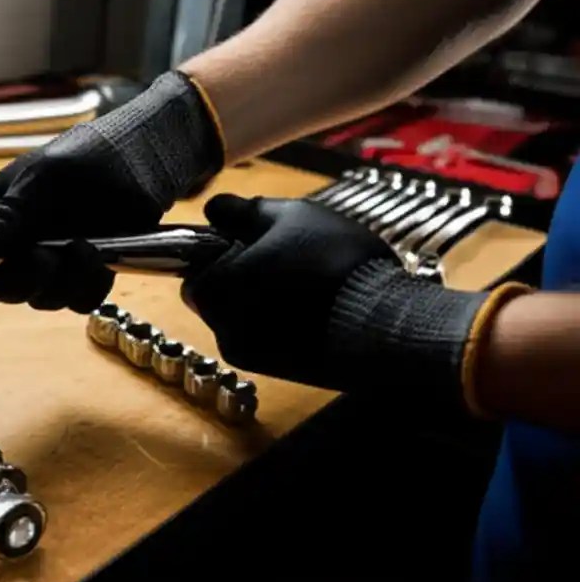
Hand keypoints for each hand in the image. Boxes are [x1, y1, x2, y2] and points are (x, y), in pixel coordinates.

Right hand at [0, 71, 223, 312]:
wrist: (145, 164)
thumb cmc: (87, 157)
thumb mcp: (43, 180)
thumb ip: (8, 219)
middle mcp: (15, 242)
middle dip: (20, 278)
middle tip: (44, 257)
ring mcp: (48, 262)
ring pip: (38, 298)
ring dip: (62, 279)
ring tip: (85, 245)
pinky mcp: (80, 276)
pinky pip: (76, 301)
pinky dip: (89, 284)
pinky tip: (100, 256)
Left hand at [183, 194, 491, 397]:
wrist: (386, 324)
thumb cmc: (336, 263)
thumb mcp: (292, 216)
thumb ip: (244, 211)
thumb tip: (214, 210)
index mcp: (216, 288)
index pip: (195, 271)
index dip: (221, 254)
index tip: (252, 245)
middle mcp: (222, 327)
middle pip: (216, 297)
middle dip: (239, 279)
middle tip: (283, 262)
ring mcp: (248, 354)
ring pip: (239, 319)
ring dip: (259, 302)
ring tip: (305, 285)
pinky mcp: (274, 372)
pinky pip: (263, 340)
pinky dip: (277, 325)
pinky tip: (312, 310)